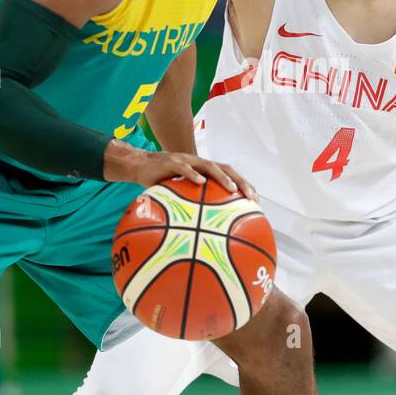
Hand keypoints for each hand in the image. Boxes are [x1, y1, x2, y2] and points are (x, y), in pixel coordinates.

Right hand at [104, 141, 256, 199]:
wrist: (140, 166)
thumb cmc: (162, 182)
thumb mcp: (179, 194)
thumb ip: (191, 206)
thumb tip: (202, 233)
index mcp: (204, 170)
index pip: (229, 175)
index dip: (243, 185)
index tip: (256, 202)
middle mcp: (199, 163)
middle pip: (226, 169)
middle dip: (240, 182)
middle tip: (251, 197)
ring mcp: (187, 161)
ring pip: (209, 166)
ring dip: (222, 177)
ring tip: (231, 189)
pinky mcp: (171, 162)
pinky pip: (184, 168)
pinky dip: (193, 175)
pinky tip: (200, 183)